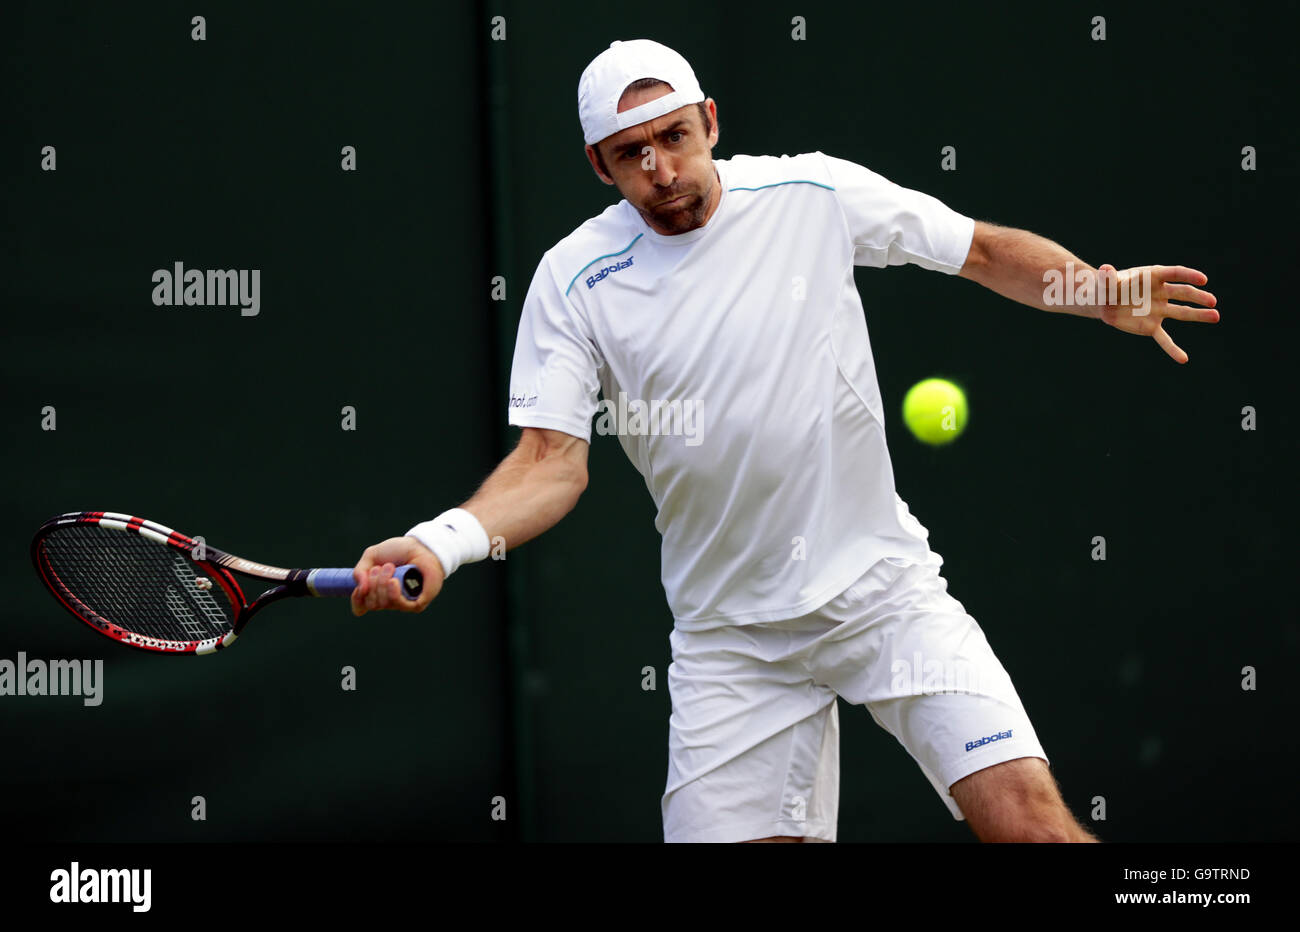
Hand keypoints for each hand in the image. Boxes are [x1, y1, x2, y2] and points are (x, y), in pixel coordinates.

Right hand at [350, 536, 444, 615]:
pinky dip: (393, 593)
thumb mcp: (372, 556)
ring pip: (383, 603)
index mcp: (378, 592)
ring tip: (390, 567)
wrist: (420, 545)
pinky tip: (393, 581)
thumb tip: (360, 589)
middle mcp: (389, 600)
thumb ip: (359, 571)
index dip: (357, 599)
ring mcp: (403, 603)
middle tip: (381, 567)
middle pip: (371, 604)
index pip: (361, 607)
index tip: (359, 587)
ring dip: (382, 583)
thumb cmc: (399, 551)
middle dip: (372, 584)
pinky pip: (400, 605)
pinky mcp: (417, 603)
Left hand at [1095, 263, 1219, 363]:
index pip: (1175, 273)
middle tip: (1212, 302)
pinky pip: (1164, 339)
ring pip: (1181, 312)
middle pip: (1183, 293)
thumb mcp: (1106, 281)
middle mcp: (1161, 292)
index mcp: (1153, 276)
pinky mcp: (1151, 326)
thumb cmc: (1107, 287)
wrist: (1103, 302)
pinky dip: (1172, 349)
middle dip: (1198, 297)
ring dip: (1198, 315)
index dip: (1189, 276)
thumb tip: (1104, 269)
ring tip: (1216, 316)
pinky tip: (1183, 359)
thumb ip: (1108, 277)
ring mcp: (1158, 310)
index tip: (1203, 280)